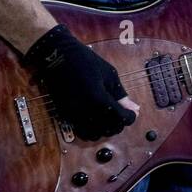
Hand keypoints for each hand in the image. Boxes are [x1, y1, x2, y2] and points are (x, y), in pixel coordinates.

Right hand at [23, 24, 139, 140]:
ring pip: (95, 135)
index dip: (130, 118)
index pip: (121, 118)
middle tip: (122, 114)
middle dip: (119, 124)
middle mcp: (86, 110)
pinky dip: (92, 131)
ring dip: (105, 130)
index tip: (132, 113)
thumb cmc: (84, 61)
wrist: (57, 56)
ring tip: (109, 118)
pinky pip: (81, 132)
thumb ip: (121, 94)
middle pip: (109, 129)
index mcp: (99, 98)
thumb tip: (135, 108)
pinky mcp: (66, 115)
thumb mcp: (108, 74)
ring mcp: (74, 114)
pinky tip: (95, 121)